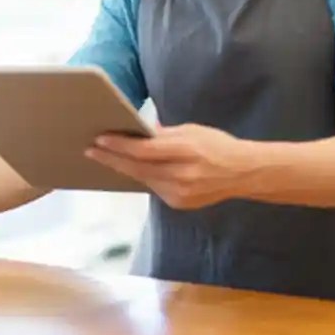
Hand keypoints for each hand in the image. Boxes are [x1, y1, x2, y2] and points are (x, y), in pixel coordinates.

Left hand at [86, 124, 256, 208]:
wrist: (243, 173)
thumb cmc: (217, 145)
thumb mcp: (192, 131)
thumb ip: (164, 134)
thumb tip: (138, 131)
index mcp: (186, 151)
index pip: (144, 150)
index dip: (119, 145)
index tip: (99, 139)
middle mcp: (182, 175)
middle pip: (138, 168)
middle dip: (112, 158)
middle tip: (91, 149)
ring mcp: (181, 193)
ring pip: (143, 180)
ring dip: (123, 169)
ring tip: (105, 157)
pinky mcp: (180, 203)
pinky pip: (154, 189)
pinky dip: (143, 178)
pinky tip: (131, 170)